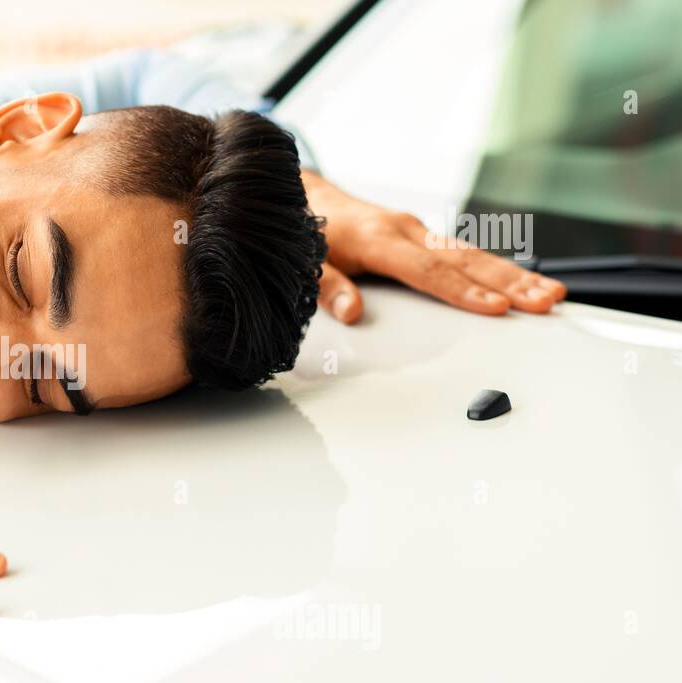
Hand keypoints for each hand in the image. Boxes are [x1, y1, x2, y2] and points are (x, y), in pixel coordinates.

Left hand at [301, 170, 566, 323]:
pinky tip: (525, 283)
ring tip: (550, 294)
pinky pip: (466, 253)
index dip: (463, 292)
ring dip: (514, 275)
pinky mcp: (423, 236)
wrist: (308, 196)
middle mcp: (406, 230)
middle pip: (465, 260)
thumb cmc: (309, 230)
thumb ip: (326, 286)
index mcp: (379, 238)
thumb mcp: (306, 260)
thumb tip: (350, 313)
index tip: (496, 307)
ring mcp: (418, 231)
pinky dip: (498, 269)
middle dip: (510, 282)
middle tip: (545, 299)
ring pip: (474, 254)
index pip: (428, 271)